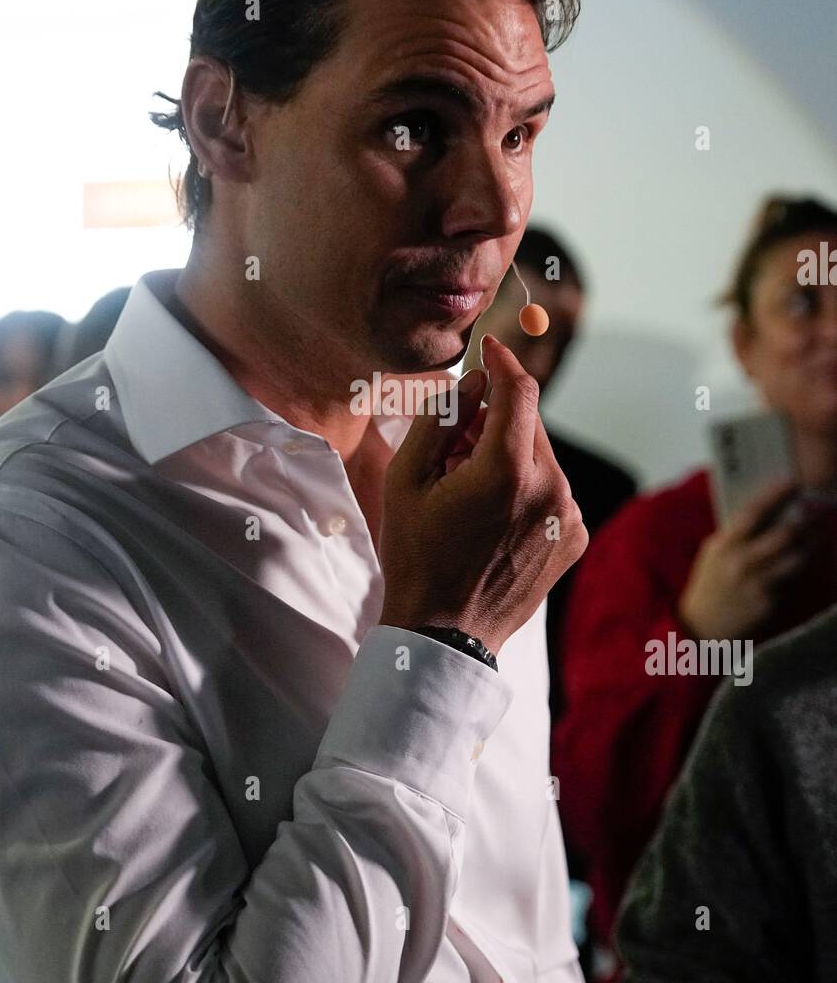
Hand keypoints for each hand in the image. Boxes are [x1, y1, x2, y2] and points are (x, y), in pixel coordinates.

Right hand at [378, 334, 587, 654]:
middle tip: (452, 446)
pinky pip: (551, 489)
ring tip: (467, 491)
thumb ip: (440, 419)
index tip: (489, 348)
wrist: (446, 634)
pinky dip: (524, 486)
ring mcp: (568, 516)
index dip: (502, 362)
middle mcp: (550, 489)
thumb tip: (473, 382)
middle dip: (493, 419)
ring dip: (507, 455)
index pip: (519, 391)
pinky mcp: (575, 537)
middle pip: (528, 424)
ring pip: (540, 457)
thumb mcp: (406, 481)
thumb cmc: (417, 557)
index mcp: (506, 472)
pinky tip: (491, 517)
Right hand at [678, 479, 810, 640]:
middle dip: (804, 520)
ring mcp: (755, 583)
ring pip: (795, 557)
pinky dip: (798, 568)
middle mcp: (739, 562)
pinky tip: (801, 560)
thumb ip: (735, 535)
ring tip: (816, 535)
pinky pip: (791, 579)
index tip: (790, 480)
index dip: (772, 494)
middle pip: (782, 534)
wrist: (702, 627)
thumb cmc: (710, 584)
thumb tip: (765, 511)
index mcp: (722, 545)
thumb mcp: (713, 554)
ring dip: (810, 544)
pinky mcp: (768, 602)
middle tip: (815, 510)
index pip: (751, 513)